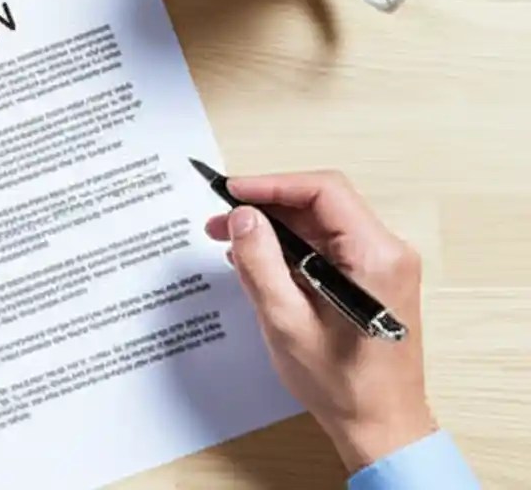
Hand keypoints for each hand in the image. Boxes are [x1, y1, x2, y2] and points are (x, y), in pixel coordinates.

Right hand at [205, 171, 435, 471]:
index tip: (232, 191)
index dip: (271, 185)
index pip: (322, 192)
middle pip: (320, 204)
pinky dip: (290, 248)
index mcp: (376, 257)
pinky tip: (258, 260)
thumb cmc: (344, 385)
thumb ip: (261, 264)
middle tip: (221, 219)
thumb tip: (243, 218)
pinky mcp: (371, 277)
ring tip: (229, 239)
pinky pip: (327, 246)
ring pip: (320, 224)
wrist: (380, 424)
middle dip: (266, 207)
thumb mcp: (286, 322)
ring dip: (275, 228)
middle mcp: (387, 252)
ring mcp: (382, 264)